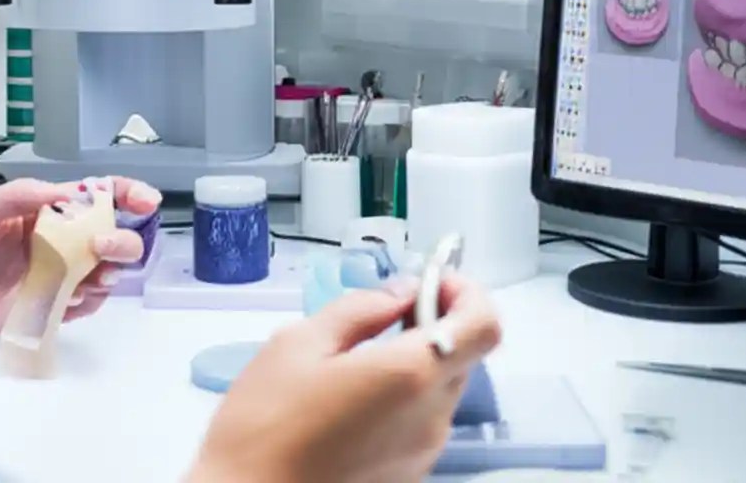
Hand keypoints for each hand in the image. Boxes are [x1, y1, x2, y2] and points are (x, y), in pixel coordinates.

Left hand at [0, 177, 161, 336]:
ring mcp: (59, 276)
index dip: (128, 195)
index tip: (146, 201)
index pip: (98, 197)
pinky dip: (88, 302)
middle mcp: (62, 242)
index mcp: (48, 211)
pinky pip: (86, 306)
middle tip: (102, 244)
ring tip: (87, 277)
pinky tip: (68, 299)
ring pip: (107, 273)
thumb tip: (68, 192)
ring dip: (109, 272)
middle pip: (115, 237)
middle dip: (123, 239)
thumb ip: (22, 194)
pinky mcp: (51, 308)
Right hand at [189, 276, 500, 482]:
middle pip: (465, 354)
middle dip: (437, 321)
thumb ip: (359, 309)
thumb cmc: (263, 428)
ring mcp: (422, 451)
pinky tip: (355, 395)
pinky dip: (404, 396)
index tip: (432, 281)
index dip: (466, 292)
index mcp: (408, 375)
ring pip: (443, 387)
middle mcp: (429, 416)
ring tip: (361, 355)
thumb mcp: (298, 344)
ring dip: (419, 360)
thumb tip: (400, 292)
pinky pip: (423, 420)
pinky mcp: (407, 472)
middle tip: (390, 310)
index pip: (482, 324)